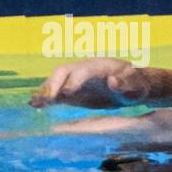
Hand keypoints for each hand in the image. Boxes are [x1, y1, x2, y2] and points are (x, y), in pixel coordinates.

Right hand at [29, 57, 149, 108]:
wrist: (133, 87)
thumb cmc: (137, 85)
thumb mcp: (138, 85)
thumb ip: (127, 84)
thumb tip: (113, 81)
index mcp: (100, 66)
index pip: (84, 70)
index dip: (75, 80)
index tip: (68, 92)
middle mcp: (83, 70)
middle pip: (64, 72)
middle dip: (54, 83)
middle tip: (49, 99)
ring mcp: (76, 80)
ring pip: (56, 81)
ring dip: (45, 91)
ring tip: (34, 103)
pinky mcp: (72, 92)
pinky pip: (56, 92)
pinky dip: (45, 98)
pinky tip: (34, 105)